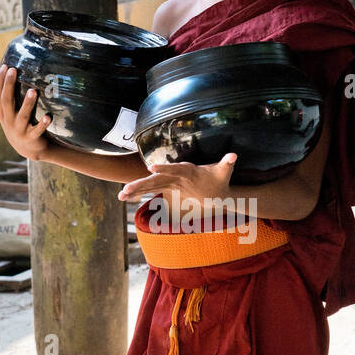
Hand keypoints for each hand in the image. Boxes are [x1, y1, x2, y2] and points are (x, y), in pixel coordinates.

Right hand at [0, 63, 52, 161]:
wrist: (28, 150)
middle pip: (7, 102)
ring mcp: (20, 130)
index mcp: (2, 114)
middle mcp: (9, 121)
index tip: (5, 66)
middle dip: (9, 85)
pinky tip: (48, 117)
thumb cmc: (18, 126)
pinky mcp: (32, 138)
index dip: (0, 81)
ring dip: (28, 103)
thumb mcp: (7, 114)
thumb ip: (1, 100)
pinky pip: (37, 130)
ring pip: (23, 115)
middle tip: (14, 71)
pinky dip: (43, 124)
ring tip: (33, 90)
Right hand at [118, 153, 237, 211]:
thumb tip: (233, 156)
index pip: (175, 168)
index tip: (152, 168)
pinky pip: (150, 191)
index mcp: (187, 169)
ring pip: (149, 185)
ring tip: (120, 195)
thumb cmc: (219, 177)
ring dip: (135, 189)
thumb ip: (227, 164)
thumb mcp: (224, 171)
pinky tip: (125, 198)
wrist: (215, 184)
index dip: (164, 167)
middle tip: (126, 188)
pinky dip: (139, 194)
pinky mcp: (167, 187)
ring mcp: (169, 180)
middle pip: (156, 178)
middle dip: (141, 183)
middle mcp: (175, 173)